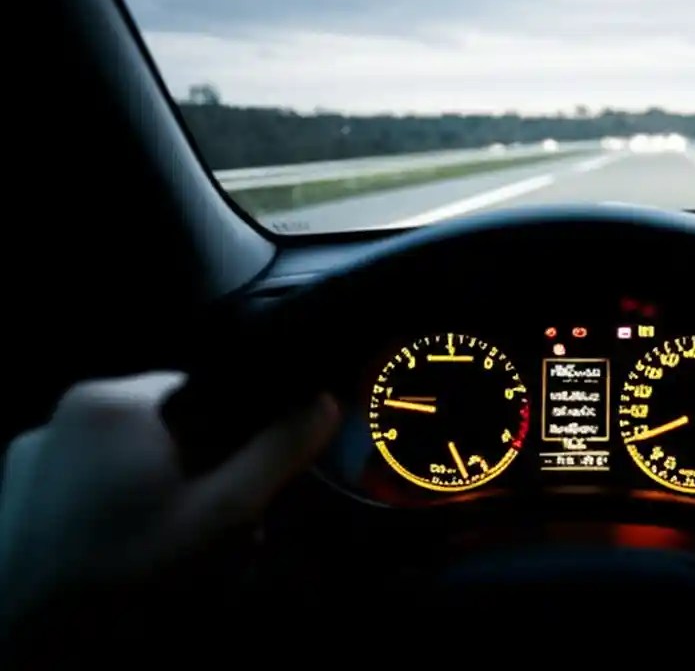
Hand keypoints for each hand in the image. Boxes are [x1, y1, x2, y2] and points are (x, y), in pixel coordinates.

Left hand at [0, 372, 337, 652]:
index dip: (237, 436)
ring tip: (175, 547)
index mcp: (115, 402)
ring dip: (160, 489)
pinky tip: (126, 551)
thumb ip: (276, 453)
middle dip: (200, 469)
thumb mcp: (222, 516)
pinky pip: (88, 479)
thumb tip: (325, 403)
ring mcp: (32, 453)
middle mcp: (66, 412)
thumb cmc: (129, 572)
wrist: (30, 642)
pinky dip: (115, 504)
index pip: (204, 390)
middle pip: (166, 425)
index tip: (248, 484)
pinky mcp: (15, 491)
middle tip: (219, 527)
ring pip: (127, 455)